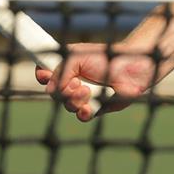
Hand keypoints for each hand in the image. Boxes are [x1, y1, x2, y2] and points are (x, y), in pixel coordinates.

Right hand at [34, 43, 155, 121]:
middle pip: (55, 94)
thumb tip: (49, 90)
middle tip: (75, 82)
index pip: (46, 74)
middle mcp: (74, 83)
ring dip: (74, 100)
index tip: (43, 74)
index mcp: (67, 67)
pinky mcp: (96, 108)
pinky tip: (88, 106)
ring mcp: (84, 96)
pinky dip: (83, 112)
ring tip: (86, 90)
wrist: (131, 67)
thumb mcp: (78, 56)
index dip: (42, 76)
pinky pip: (82, 116)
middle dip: (62, 90)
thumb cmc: (106, 57)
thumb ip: (61, 70)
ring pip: (68, 106)